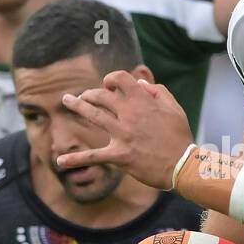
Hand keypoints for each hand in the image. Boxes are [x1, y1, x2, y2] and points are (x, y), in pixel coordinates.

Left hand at [56, 72, 193, 189]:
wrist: (183, 165)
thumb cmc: (180, 136)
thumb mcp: (174, 108)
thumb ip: (158, 92)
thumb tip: (140, 84)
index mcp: (143, 101)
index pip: (120, 78)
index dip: (111, 78)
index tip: (108, 84)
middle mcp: (130, 114)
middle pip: (101, 95)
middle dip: (90, 93)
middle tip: (84, 96)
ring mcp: (122, 134)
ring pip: (93, 115)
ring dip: (77, 106)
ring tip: (66, 100)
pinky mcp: (119, 155)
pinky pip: (93, 156)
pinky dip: (75, 160)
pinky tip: (60, 162)